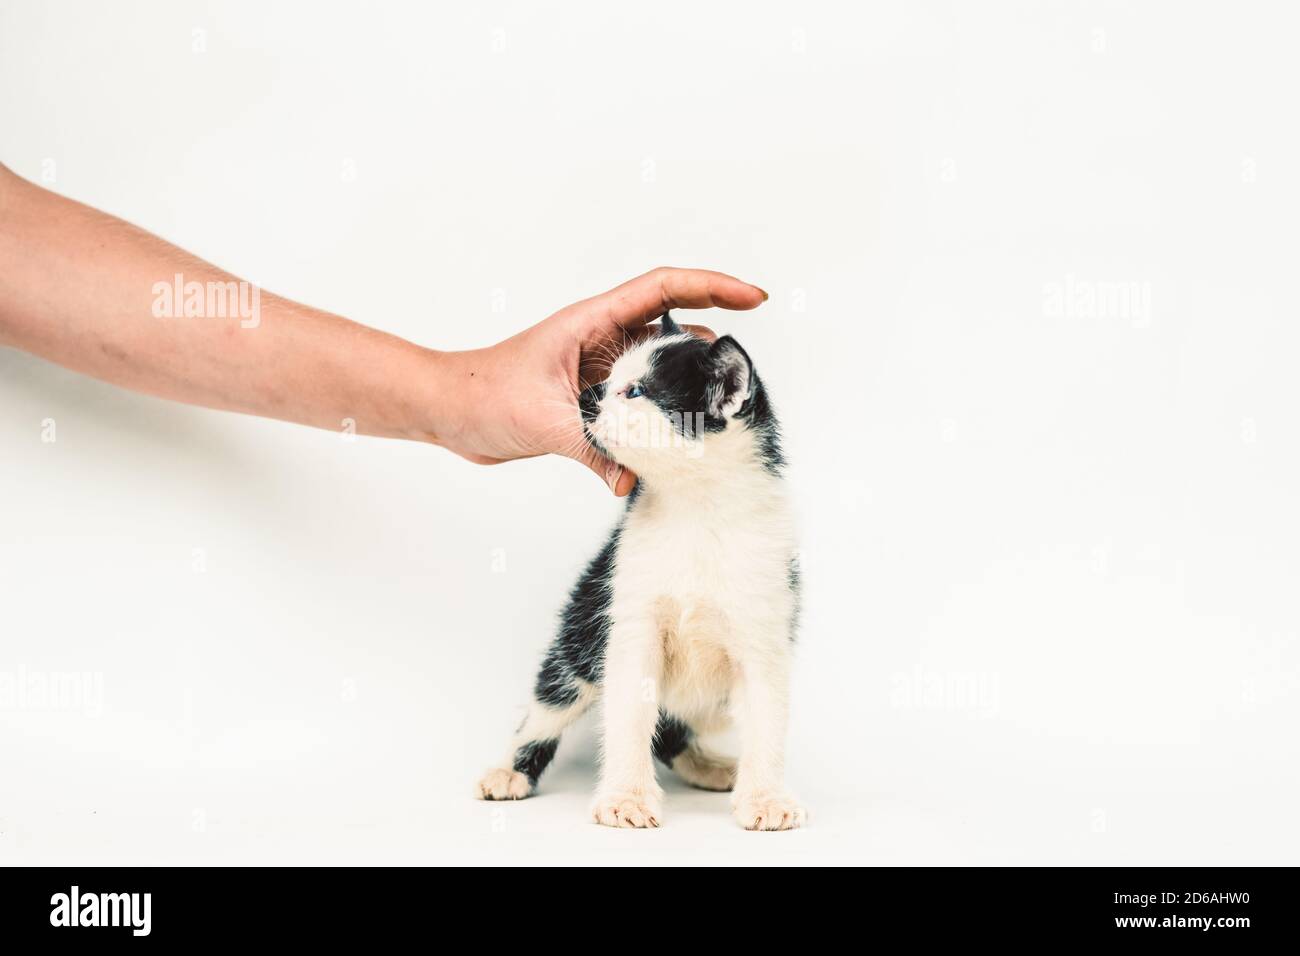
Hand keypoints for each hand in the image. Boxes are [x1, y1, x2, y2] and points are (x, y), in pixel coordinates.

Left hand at [434, 267, 766, 494]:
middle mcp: (602, 340)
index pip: (664, 289)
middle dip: (715, 335)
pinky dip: (659, 418)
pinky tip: (674, 441)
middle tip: (745, 364)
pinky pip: (638, 403)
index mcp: (593, 322)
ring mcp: (600, 369)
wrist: (447, 411)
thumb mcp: (542, 420)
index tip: (754, 299)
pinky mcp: (592, 399)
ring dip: (688, 381)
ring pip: (659, 367)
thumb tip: (629, 479)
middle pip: (673, 324)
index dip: (714, 288)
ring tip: (720, 402)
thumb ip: (591, 448)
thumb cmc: (481, 394)